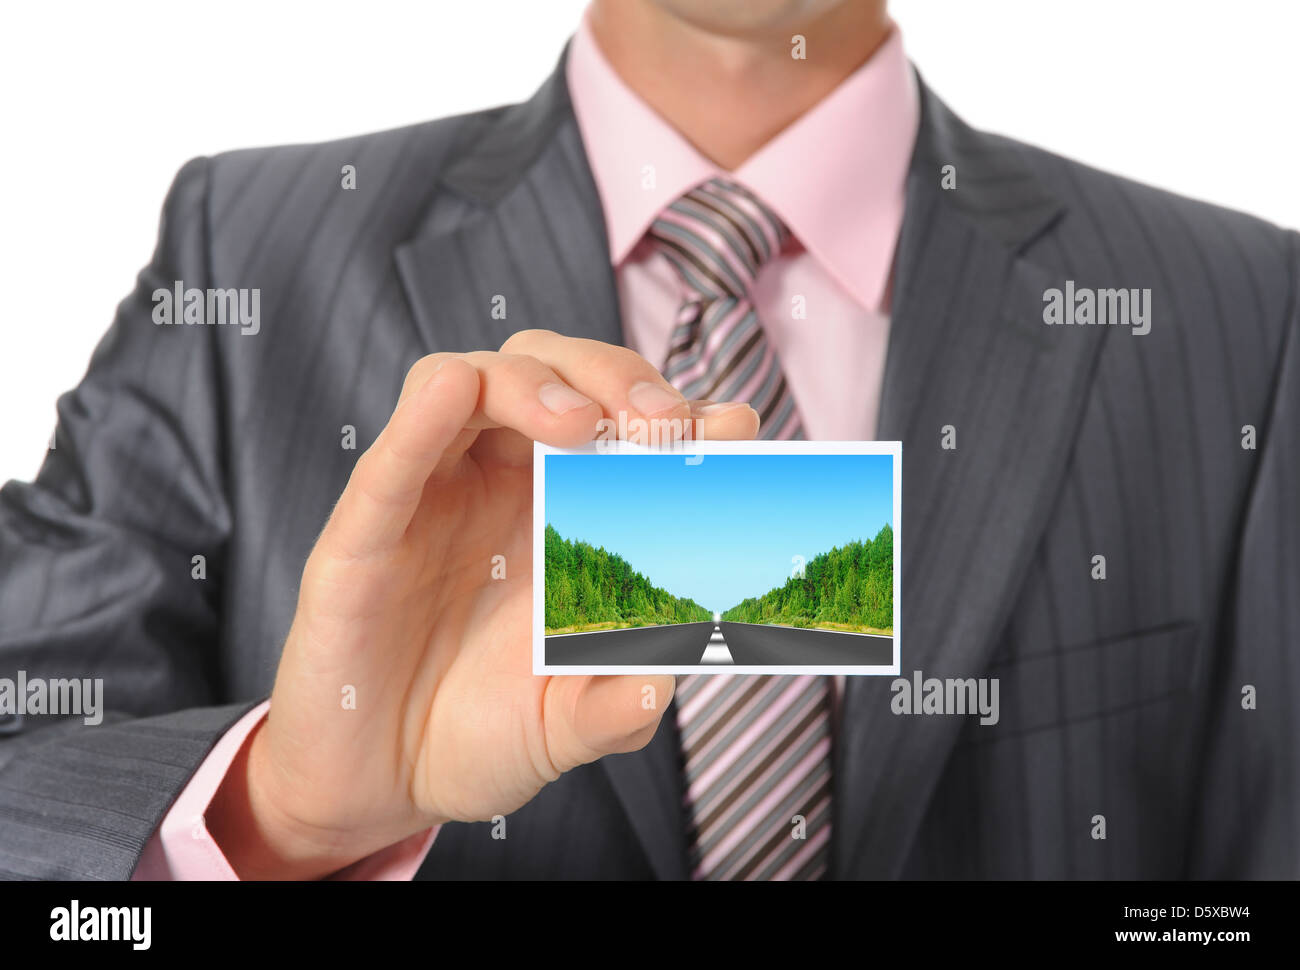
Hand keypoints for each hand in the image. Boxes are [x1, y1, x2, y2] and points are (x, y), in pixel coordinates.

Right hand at [206, 330, 759, 877]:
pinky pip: (395, 454)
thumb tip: (665, 681)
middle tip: (662, 422)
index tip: (730, 431)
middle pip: (559, 372)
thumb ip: (621, 705)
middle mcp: (506, 485)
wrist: (382, 784)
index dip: (679, 414)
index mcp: (568, 512)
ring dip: (538, 381)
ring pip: (480, 380)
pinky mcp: (368, 530)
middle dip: (619, 379)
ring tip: (582, 423)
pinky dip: (423, 415)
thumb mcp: (570, 727)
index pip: (625, 426)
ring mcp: (436, 497)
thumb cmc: (480, 735)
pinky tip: (454, 392)